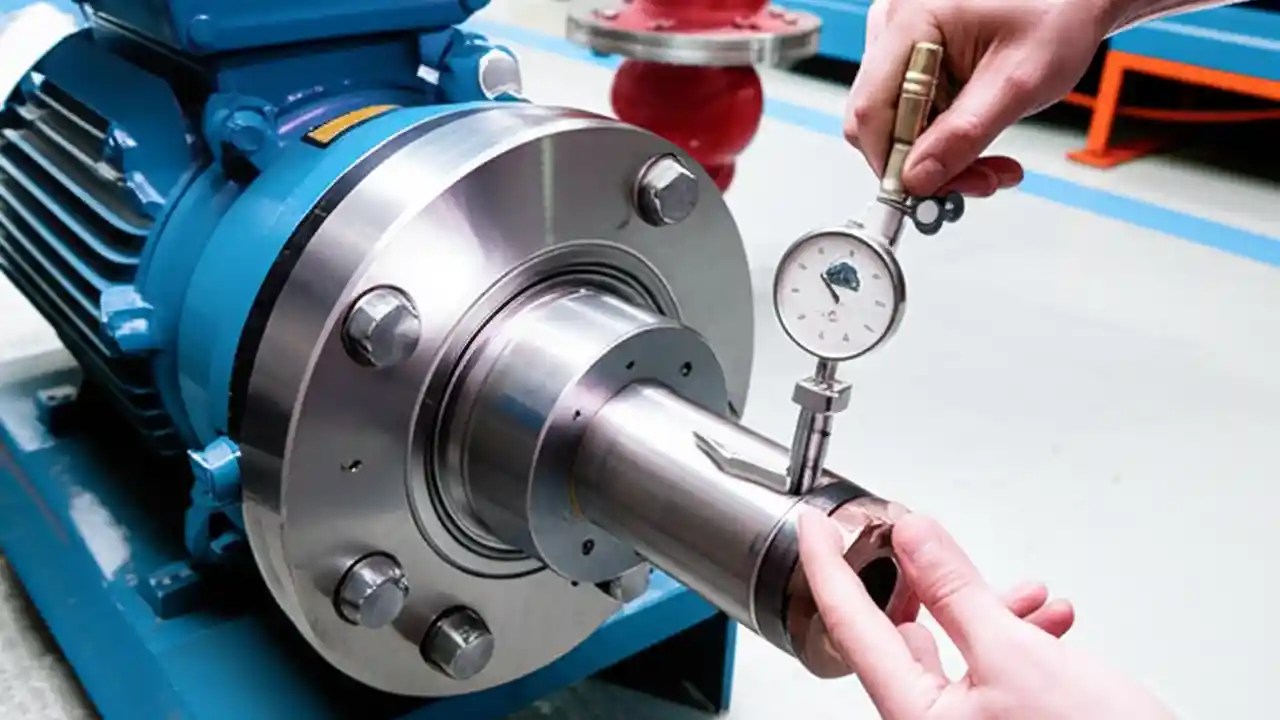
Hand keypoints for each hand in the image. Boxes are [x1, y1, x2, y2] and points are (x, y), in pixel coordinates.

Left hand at [798, 511, 1175, 719]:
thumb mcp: (1014, 654)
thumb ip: (956, 590)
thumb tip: (913, 538)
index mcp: (913, 712)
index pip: (848, 622)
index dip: (826, 565)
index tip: (812, 525)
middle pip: (902, 634)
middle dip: (923, 582)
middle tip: (917, 538)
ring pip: (957, 649)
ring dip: (989, 609)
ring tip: (1028, 592)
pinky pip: (992, 669)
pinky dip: (1019, 636)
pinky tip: (1052, 620)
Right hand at [846, 0, 1111, 196]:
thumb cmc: (1057, 13)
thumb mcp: (1019, 81)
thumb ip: (965, 134)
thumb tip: (918, 178)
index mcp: (912, 19)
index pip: (871, 111)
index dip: (894, 161)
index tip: (929, 192)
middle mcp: (894, 25)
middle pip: (876, 120)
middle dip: (922, 163)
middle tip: (974, 180)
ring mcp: (899, 39)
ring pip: (892, 121)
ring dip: (937, 153)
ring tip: (987, 159)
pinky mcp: (911, 53)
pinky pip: (907, 109)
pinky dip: (940, 134)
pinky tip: (974, 135)